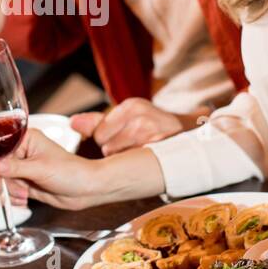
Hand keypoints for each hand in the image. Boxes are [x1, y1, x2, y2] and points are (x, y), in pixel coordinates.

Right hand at [0, 128, 106, 210]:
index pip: (0, 147)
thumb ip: (15, 168)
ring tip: (23, 193)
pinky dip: (13, 196)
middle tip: (3, 187)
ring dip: (9, 189)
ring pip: (2, 179)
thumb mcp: (40, 169)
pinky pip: (10, 189)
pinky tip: (24, 198)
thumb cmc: (70, 172)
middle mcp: (22, 152)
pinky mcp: (26, 182)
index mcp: (26, 139)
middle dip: (0, 179)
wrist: (85, 190)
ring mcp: (23, 168)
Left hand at [69, 98, 185, 155]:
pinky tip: (149, 157)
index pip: (99, 132)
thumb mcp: (128, 120)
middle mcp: (140, 112)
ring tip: (144, 151)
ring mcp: (150, 128)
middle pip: (105, 144)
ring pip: (115, 153)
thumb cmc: (156, 131)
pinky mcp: (158, 144)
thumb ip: (98, 122)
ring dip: (125, 157)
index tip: (125, 139)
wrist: (194, 138)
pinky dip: (136, 163)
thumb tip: (73, 123)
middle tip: (136, 146)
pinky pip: (130, 161)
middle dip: (115, 149)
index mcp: (131, 105)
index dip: (108, 140)